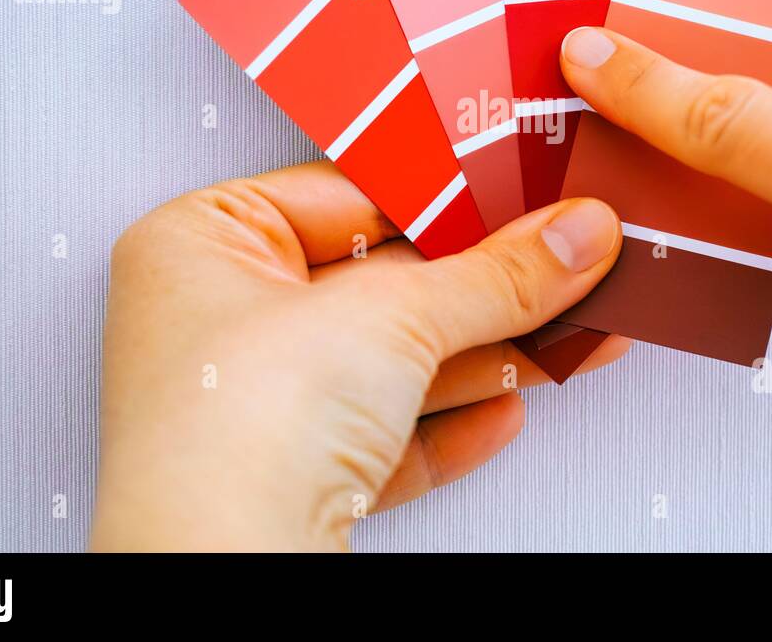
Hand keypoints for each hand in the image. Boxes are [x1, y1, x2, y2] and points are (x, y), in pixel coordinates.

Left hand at [89, 162, 624, 550]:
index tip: (521, 194)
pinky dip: (452, 420)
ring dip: (487, 352)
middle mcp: (216, 322)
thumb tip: (566, 237)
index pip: (347, 195)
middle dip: (483, 284)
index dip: (446, 195)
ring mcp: (252, 404)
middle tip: (561, 260)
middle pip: (379, 283)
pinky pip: (386, 433)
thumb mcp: (391, 317)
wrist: (222, 577)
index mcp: (202, 243)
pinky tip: (508, 404)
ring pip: (392, 362)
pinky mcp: (289, 477)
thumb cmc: (236, 432)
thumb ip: (495, 273)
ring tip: (568, 329)